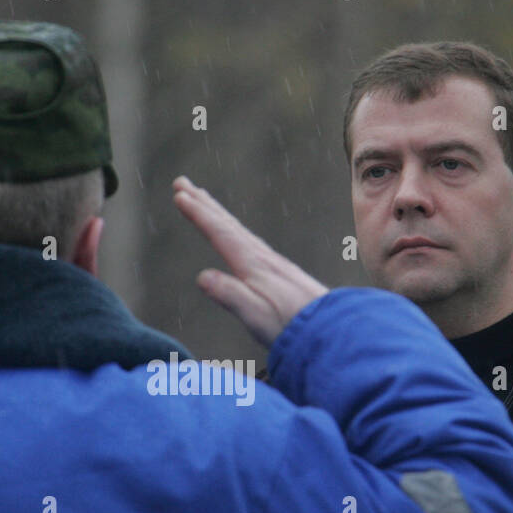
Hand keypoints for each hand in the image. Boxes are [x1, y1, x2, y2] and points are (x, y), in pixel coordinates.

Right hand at [172, 176, 328, 347]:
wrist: (332, 330)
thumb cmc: (292, 327)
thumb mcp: (256, 315)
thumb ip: (231, 295)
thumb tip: (202, 277)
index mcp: (253, 265)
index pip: (220, 233)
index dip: (198, 214)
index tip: (179, 195)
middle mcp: (263, 258)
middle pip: (227, 224)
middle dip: (203, 203)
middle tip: (182, 183)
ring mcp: (273, 264)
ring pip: (238, 230)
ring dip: (217, 213)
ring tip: (203, 200)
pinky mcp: (281, 273)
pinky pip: (249, 242)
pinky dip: (234, 230)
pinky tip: (236, 236)